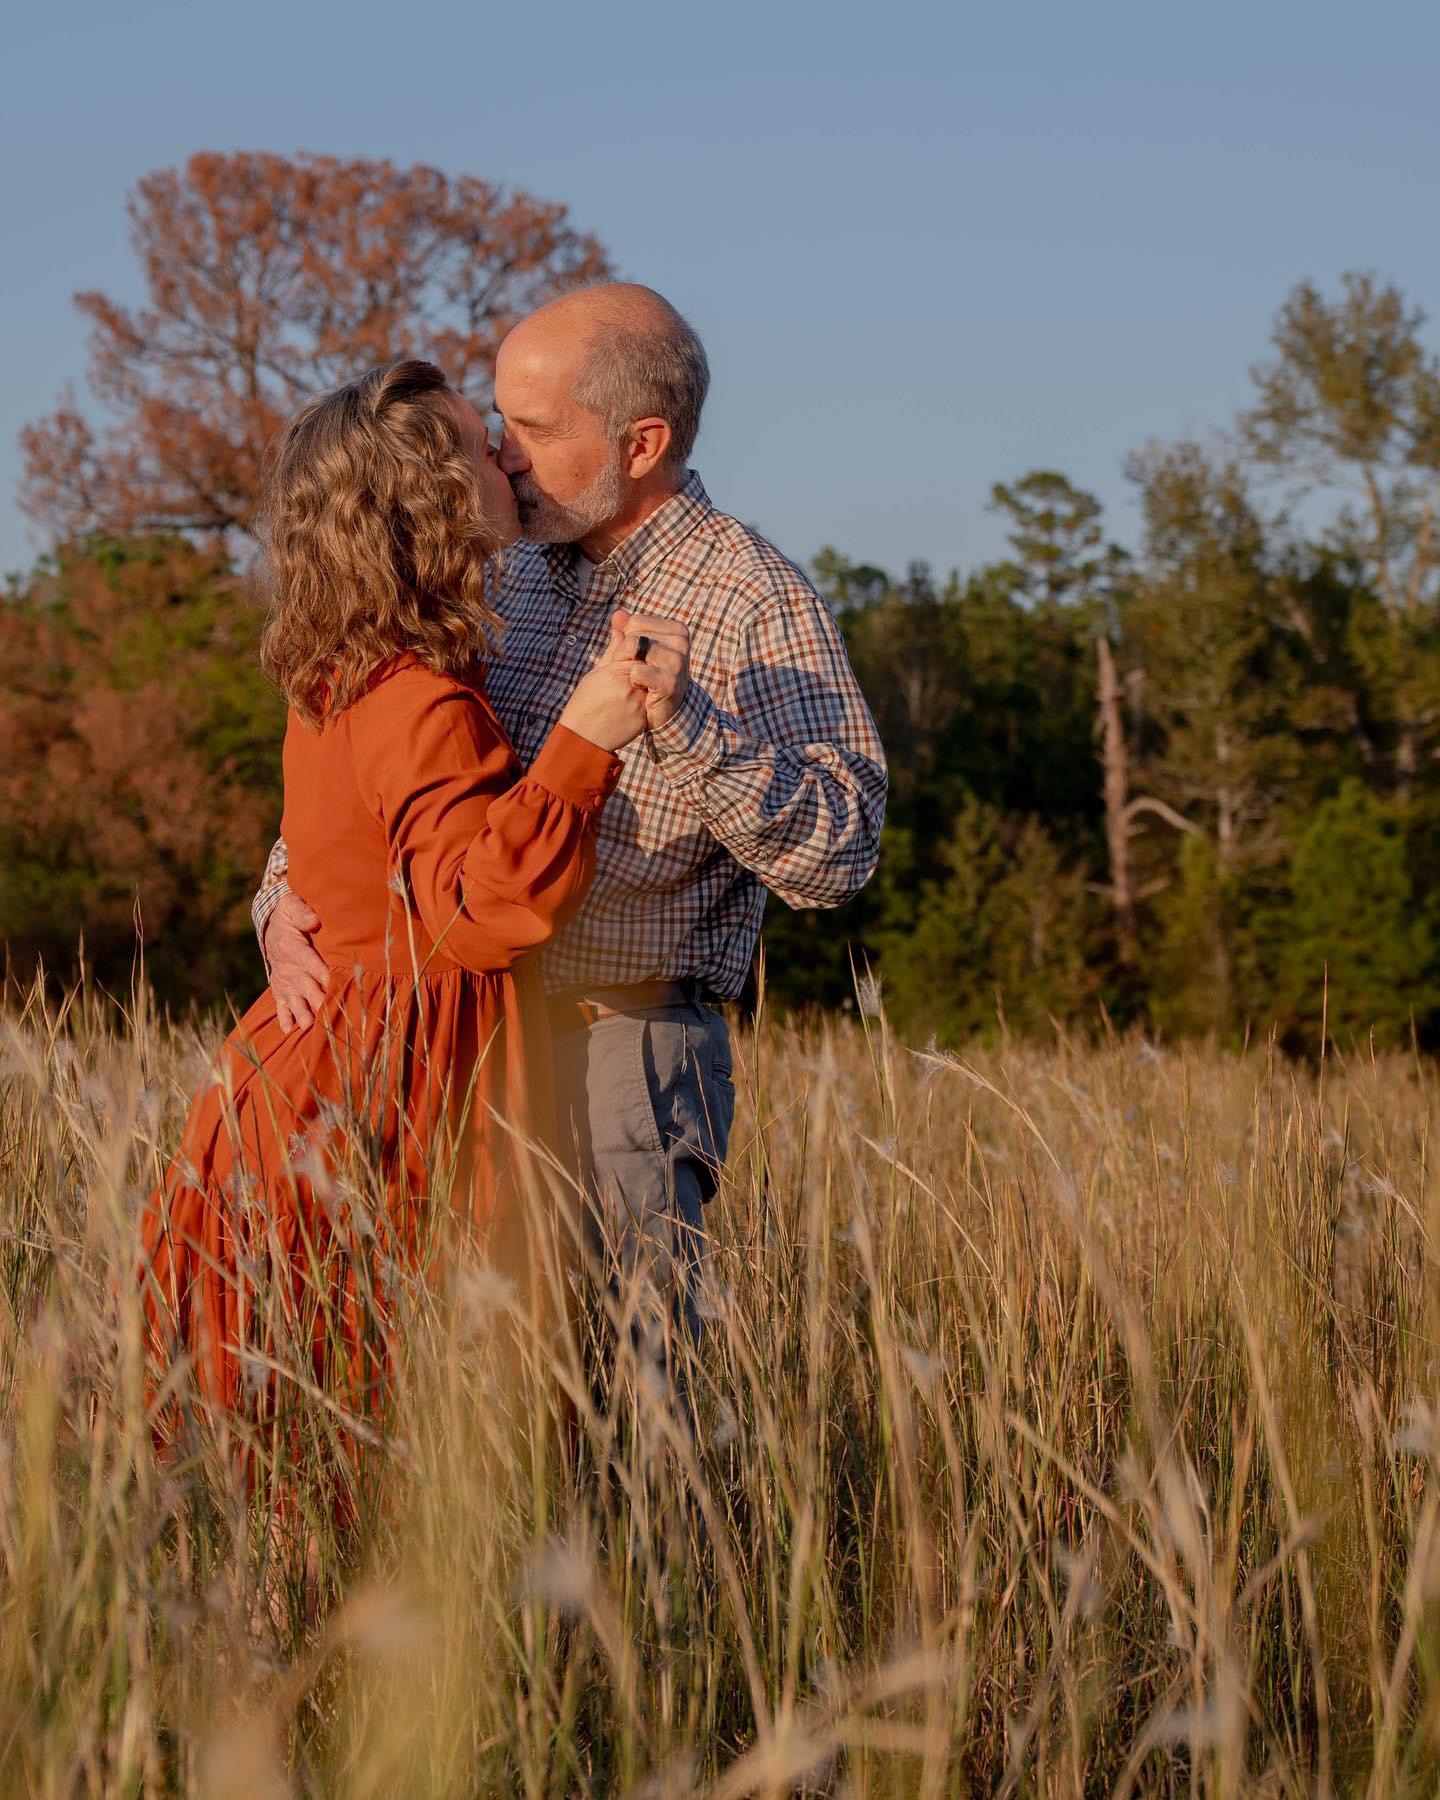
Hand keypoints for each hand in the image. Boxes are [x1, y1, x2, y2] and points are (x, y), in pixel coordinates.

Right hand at [266, 890, 328, 1032]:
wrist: (270, 926)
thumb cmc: (288, 914)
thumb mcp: (291, 906)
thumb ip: (302, 912)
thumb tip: (314, 921)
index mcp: (292, 948)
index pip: (310, 962)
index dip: (323, 974)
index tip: (335, 984)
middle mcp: (287, 968)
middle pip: (304, 986)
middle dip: (315, 999)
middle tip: (326, 1013)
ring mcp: (283, 980)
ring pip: (294, 999)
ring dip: (302, 1013)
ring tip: (309, 1026)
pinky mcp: (280, 988)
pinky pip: (281, 1005)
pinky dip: (285, 1017)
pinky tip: (289, 1031)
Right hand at [557, 633, 657, 751]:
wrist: (582, 738)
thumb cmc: (584, 705)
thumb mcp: (595, 675)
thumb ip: (612, 652)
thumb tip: (620, 631)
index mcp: (615, 672)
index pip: (635, 650)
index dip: (630, 653)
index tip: (620, 662)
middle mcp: (629, 685)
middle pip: (645, 665)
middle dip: (639, 667)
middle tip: (624, 680)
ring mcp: (637, 703)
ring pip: (648, 684)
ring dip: (641, 685)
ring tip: (623, 695)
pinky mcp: (642, 718)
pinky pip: (648, 703)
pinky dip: (642, 702)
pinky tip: (627, 708)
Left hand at [611, 610, 689, 729]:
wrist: (665, 712)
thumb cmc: (650, 678)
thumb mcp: (639, 651)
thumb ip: (628, 631)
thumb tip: (617, 614)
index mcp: (677, 630)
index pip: (636, 621)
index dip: (626, 638)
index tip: (632, 656)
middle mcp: (681, 642)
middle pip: (634, 634)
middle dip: (624, 652)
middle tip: (632, 669)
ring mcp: (677, 662)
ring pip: (634, 648)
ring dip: (625, 666)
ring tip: (634, 678)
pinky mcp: (670, 683)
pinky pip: (637, 671)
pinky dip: (632, 680)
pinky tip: (640, 688)